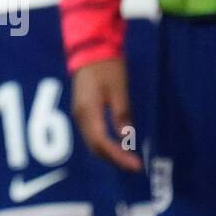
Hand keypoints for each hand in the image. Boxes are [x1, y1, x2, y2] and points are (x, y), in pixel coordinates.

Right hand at [71, 56, 141, 171]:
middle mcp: (80, 116)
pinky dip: (103, 144)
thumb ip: (122, 114)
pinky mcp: (81, 110)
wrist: (89, 48)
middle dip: (114, 159)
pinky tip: (115, 146)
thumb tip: (126, 138)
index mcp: (89, 111)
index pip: (102, 142)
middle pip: (94, 146)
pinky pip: (91, 134)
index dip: (119, 156)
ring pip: (91, 142)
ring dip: (108, 153)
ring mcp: (78, 113)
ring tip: (127, 159)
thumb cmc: (107, 67)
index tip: (136, 165)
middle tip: (134, 166)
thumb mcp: (119, 90)